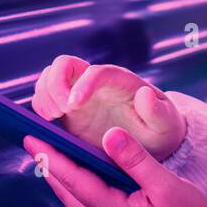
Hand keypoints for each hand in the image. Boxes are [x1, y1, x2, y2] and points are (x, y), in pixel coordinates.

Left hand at [24, 127, 206, 206]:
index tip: (32, 138)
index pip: (74, 180)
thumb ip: (135, 160)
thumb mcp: (167, 185)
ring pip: (75, 206)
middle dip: (49, 167)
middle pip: (67, 194)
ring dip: (61, 182)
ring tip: (51, 159)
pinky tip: (81, 183)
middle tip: (34, 143)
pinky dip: (77, 195)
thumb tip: (110, 135)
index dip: (51, 157)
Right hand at [31, 55, 185, 160]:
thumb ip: (158, 111)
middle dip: (55, 85)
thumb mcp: (167, 124)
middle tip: (60, 112)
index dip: (83, 83)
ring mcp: (77, 94)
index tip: (74, 104)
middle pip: (63, 64)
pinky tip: (47, 125)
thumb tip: (145, 94)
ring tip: (53, 118)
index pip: (96, 71)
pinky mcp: (66, 111)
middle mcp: (94, 82)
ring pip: (48, 79)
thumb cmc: (161, 129)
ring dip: (44, 96)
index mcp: (119, 81)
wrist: (151, 142)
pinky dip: (39, 109)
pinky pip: (43, 100)